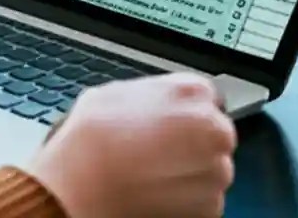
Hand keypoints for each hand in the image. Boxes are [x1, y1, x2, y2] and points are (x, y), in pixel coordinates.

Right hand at [28, 73, 236, 217]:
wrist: (81, 186)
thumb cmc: (91, 139)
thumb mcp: (113, 93)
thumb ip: (149, 95)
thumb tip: (155, 103)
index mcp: (192, 92)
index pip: (208, 99)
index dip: (184, 114)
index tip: (170, 123)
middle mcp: (214, 129)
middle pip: (215, 136)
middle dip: (193, 144)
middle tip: (158, 151)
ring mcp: (216, 171)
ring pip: (211, 169)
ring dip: (190, 172)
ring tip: (151, 173)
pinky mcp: (210, 206)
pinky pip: (203, 199)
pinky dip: (185, 199)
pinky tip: (154, 191)